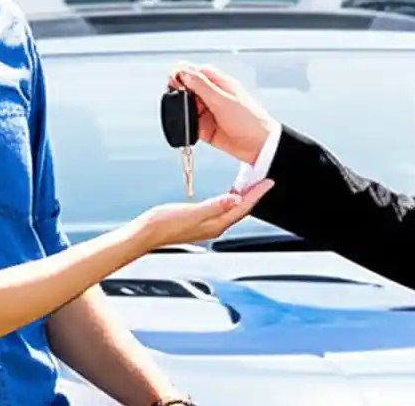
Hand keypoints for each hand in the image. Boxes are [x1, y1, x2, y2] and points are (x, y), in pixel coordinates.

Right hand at [132, 180, 274, 249]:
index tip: (268, 182)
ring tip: (250, 184)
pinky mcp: (199, 222)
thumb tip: (235, 200)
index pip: (243, 208)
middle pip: (241, 209)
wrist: (145, 233)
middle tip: (263, 180)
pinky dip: (229, 200)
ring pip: (232, 209)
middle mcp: (214, 227)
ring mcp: (206, 225)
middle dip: (253, 195)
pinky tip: (227, 195)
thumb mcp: (192, 212)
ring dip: (242, 197)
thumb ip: (215, 206)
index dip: (257, 194)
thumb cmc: (163, 224)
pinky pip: (221, 210)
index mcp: (215, 225)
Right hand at [167, 63, 276, 164]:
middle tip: (178, 98)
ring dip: (182, 109)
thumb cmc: (248, 119)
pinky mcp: (204, 128)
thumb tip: (183, 72)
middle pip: (187, 88)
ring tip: (187, 115)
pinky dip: (185, 125)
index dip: (182, 73)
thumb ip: (201, 86)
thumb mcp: (222, 100)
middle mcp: (211, 96)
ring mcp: (207, 112)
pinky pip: (188, 124)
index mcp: (218, 83)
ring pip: (185, 106)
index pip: (195, 71)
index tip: (174, 79)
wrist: (258, 146)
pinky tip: (186, 127)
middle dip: (179, 91)